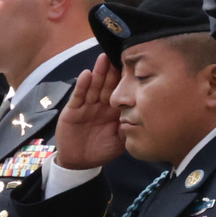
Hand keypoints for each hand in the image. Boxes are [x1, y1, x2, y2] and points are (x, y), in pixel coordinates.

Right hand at [54, 56, 128, 170]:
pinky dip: (82, 86)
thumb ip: (128, 130)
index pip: (122, 93)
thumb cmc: (100, 151)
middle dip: (113, 71)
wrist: (79, 162)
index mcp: (114, 111)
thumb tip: (142, 120)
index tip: (136, 67)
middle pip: (108, 85)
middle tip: (119, 54)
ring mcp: (87, 106)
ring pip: (94, 86)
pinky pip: (79, 96)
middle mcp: (101, 105)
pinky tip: (86, 74)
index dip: (126, 81)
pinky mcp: (73, 110)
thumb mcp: (119, 142)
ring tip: (103, 58)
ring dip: (99, 72)